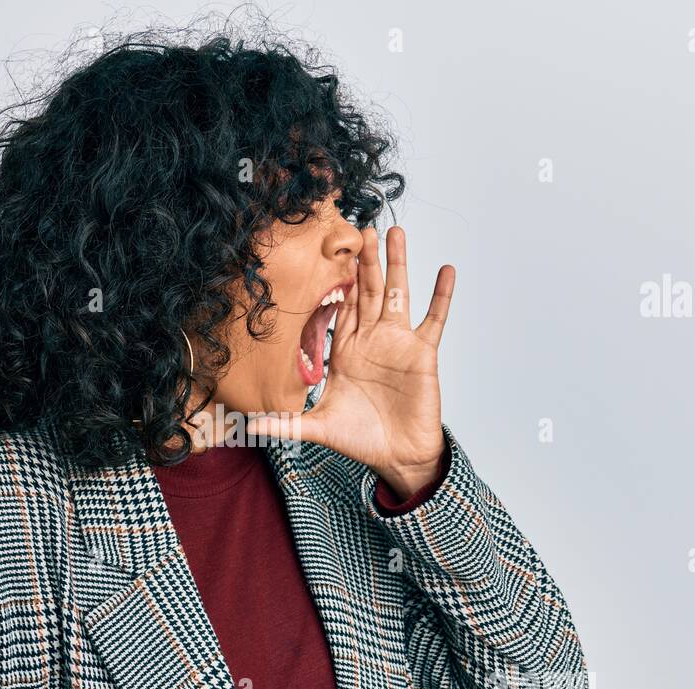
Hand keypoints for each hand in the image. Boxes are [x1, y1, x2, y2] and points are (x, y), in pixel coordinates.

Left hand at [246, 225, 455, 498]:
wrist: (397, 457)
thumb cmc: (360, 440)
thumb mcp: (317, 427)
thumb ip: (285, 423)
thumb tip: (248, 427)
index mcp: (345, 350)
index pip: (339, 306)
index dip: (335, 279)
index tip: (328, 249)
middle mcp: (371, 340)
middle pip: (367, 291)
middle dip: (364, 260)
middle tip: (360, 227)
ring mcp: (398, 343)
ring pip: (397, 294)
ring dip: (396, 263)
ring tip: (394, 232)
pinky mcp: (422, 353)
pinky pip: (434, 318)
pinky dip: (441, 295)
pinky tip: (446, 270)